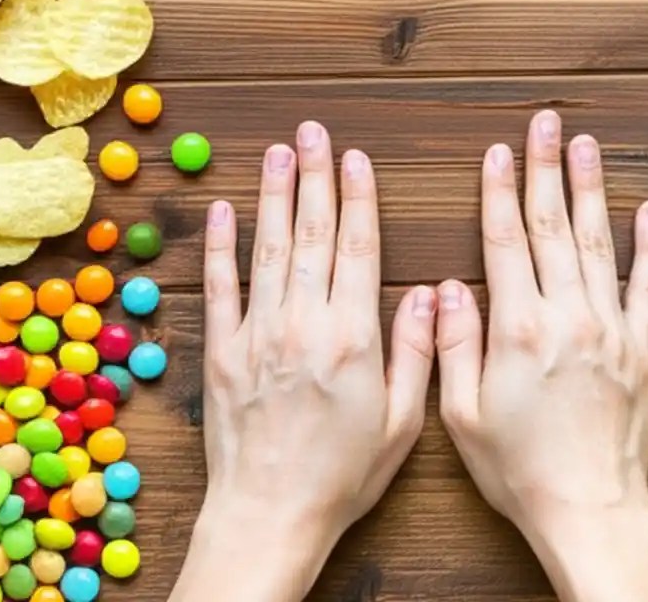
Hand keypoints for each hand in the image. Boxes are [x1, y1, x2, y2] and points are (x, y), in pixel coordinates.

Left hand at [171, 122, 436, 601]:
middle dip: (315, 178)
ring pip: (267, 249)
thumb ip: (415, 352)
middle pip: (311, 234)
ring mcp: (257, 335)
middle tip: (313, 132)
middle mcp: (304, 325)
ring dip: (273, 195)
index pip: (356, 249)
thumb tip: (427, 292)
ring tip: (278, 151)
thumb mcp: (401, 422)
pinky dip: (221, 247)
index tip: (356, 159)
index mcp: (353, 338)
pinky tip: (225, 210)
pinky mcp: (222, 353)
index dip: (357, 198)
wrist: (271, 515)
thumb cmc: (342, 477)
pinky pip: (219, 288)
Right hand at [436, 111, 647, 601]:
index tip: (498, 151)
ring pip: (598, 243)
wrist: (587, 509)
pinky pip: (646, 285)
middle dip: (544, 169)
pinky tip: (647, 208)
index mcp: (517, 329)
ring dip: (589, 190)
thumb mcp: (461, 414)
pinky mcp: (640, 349)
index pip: (504, 241)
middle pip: (552, 227)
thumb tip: (445, 287)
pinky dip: (647, 245)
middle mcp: (567, 317)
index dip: (498, 191)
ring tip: (585, 144)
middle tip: (545, 122)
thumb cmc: (518, 470)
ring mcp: (610, 329)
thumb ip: (452, 345)